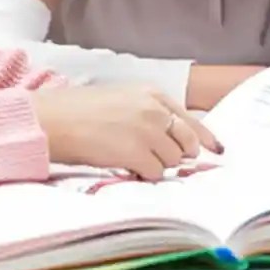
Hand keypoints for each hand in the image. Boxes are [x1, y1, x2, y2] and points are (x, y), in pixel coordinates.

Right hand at [32, 84, 222, 180]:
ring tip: (130, 158)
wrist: (53, 119)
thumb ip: (150, 113)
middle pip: (186, 142)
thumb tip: (172, 138)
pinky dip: (144, 175)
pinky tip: (127, 167)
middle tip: (157, 158)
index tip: (217, 150)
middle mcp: (154, 110)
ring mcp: (147, 131)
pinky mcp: (135, 152)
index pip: (191, 119)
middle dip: (177, 154)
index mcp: (152, 94)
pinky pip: (155, 173)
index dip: (205, 138)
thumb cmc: (79, 110)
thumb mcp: (122, 99)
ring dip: (156, 165)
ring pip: (172, 161)